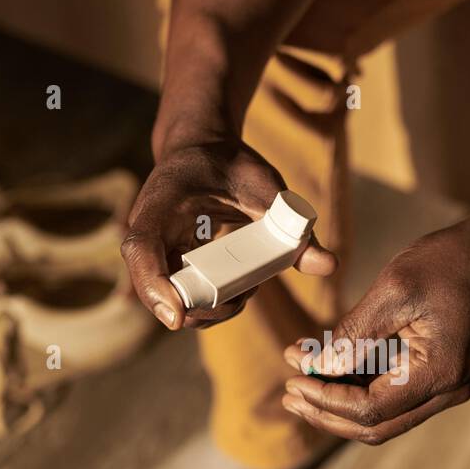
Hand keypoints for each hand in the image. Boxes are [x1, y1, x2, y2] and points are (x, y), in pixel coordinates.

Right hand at [120, 139, 335, 329]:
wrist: (207, 151)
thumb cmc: (232, 164)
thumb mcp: (266, 187)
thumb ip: (294, 226)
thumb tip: (328, 265)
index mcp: (160, 202)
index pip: (142, 249)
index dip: (154, 286)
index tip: (177, 317)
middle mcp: (148, 231)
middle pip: (157, 288)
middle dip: (200, 309)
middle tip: (244, 299)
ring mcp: (156, 253)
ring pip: (172, 301)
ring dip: (210, 311)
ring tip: (248, 290)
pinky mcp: (169, 265)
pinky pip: (184, 297)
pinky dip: (212, 304)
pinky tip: (241, 290)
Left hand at [280, 220, 469, 443]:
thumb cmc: (448, 261)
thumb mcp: (394, 290)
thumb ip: (353, 335)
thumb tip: (313, 368)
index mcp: (441, 372)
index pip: (371, 409)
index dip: (326, 401)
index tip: (292, 380)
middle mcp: (450, 390)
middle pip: (377, 426)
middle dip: (329, 414)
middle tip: (288, 394)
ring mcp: (449, 387)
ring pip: (384, 417)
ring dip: (341, 406)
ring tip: (299, 386)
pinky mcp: (442, 376)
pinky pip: (395, 396)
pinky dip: (360, 389)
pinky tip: (328, 372)